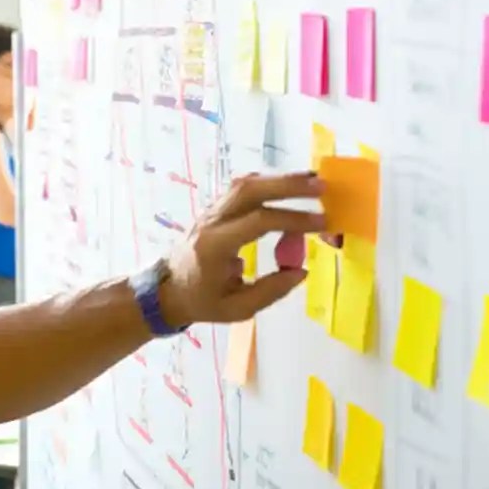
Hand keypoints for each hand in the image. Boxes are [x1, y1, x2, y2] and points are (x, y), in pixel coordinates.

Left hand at [159, 172, 324, 325]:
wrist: (166, 289)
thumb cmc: (201, 300)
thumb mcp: (237, 308)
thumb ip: (271, 291)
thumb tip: (301, 271)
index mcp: (215, 246)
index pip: (258, 222)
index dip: (292, 219)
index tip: (322, 222)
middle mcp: (211, 222)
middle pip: (250, 191)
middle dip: (288, 186)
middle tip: (321, 187)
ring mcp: (211, 211)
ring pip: (245, 184)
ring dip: (279, 179)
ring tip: (312, 181)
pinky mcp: (215, 209)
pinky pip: (241, 189)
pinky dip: (267, 184)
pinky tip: (288, 187)